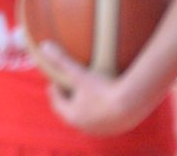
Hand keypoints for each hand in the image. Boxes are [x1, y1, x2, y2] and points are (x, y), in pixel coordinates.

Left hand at [35, 41, 152, 136]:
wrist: (132, 103)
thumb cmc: (103, 89)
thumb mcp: (80, 74)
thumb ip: (61, 60)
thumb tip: (44, 46)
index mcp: (71, 116)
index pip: (57, 103)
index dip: (55, 91)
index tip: (56, 81)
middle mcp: (84, 127)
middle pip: (70, 112)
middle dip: (68, 100)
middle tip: (68, 87)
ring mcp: (100, 130)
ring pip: (87, 119)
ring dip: (84, 108)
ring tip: (86, 94)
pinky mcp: (115, 130)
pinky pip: (103, 121)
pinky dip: (99, 112)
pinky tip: (104, 102)